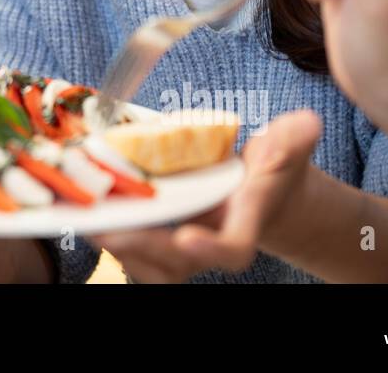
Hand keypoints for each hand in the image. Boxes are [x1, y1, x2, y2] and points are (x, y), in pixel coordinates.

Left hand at [92, 110, 321, 281]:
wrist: (260, 187)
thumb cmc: (273, 167)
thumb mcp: (288, 146)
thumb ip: (295, 139)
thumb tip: (306, 123)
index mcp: (244, 224)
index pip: (232, 251)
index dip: (211, 250)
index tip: (188, 238)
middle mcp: (210, 240)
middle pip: (176, 264)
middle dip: (143, 249)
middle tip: (110, 231)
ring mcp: (183, 244)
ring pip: (148, 263)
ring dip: (117, 245)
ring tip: (86, 221)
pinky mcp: (160, 235)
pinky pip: (133, 244)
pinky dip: (107, 230)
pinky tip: (81, 209)